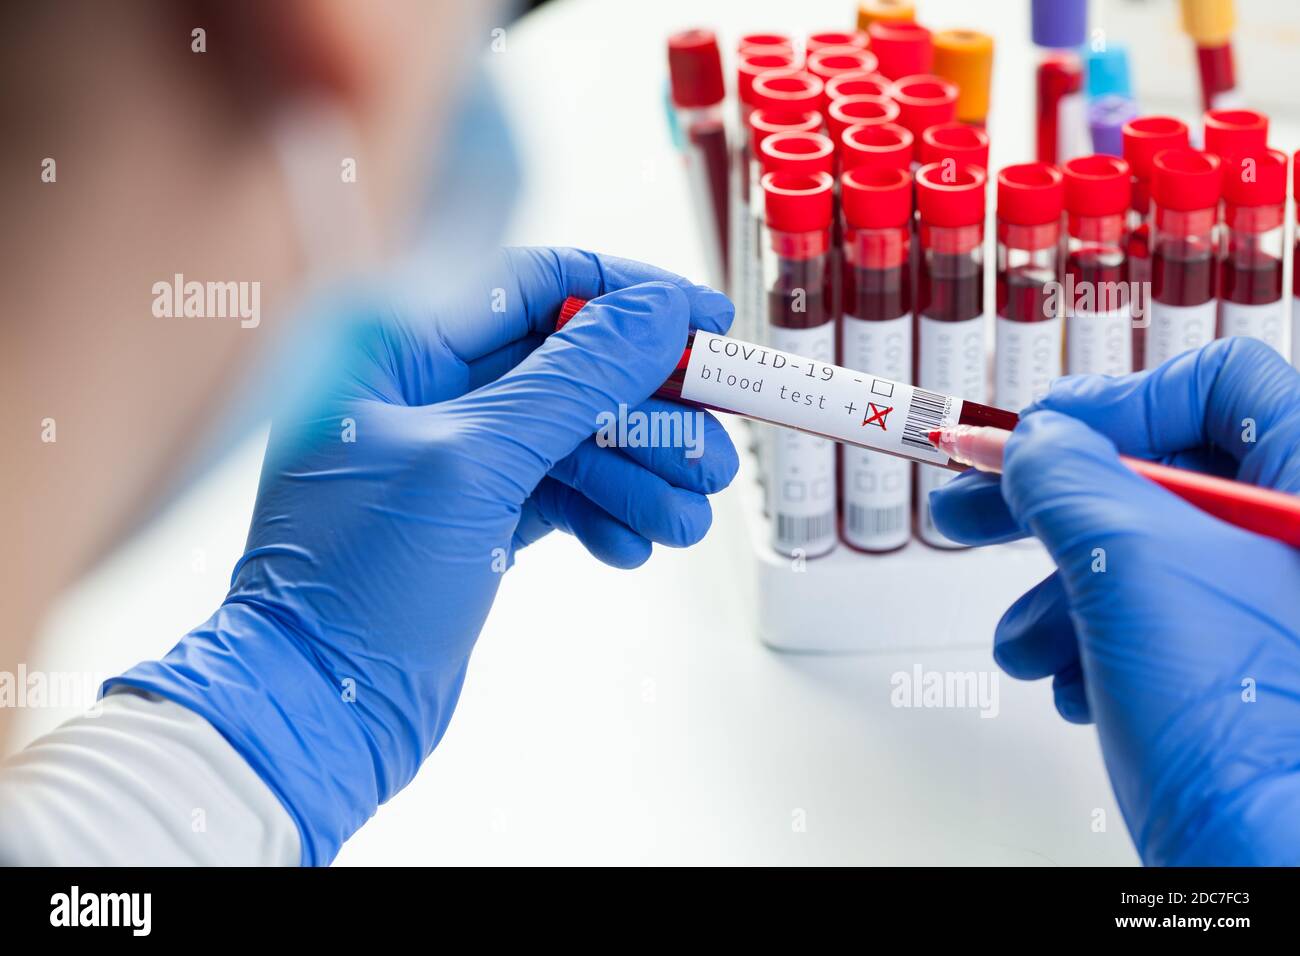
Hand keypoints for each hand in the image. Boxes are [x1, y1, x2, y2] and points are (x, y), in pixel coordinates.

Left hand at [107, 247, 737, 862]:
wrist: (316, 712)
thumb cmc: (354, 584)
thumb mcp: (472, 464)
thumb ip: (572, 381)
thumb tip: (654, 314)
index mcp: (395, 347)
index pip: (532, 287)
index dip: (629, 297)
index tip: (704, 322)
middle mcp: (424, 391)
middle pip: (569, 368)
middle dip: (648, 408)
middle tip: (712, 448)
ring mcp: (452, 459)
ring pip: (575, 437)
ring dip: (640, 474)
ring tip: (688, 518)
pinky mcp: (476, 518)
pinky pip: (561, 494)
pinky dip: (603, 516)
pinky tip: (631, 547)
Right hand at [931, 338, 1299, 864]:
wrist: (1269, 866)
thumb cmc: (1245, 727)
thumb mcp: (1131, 565)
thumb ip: (1070, 480)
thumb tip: (1035, 445)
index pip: (1221, 386)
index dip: (1118, 401)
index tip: (1039, 435)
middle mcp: (1298, 544)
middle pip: (1166, 476)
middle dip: (1053, 501)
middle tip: (972, 509)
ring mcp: (1276, 616)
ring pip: (1145, 561)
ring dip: (1060, 594)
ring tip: (1026, 642)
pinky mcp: (1242, 674)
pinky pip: (1154, 626)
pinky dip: (1095, 644)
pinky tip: (1075, 683)